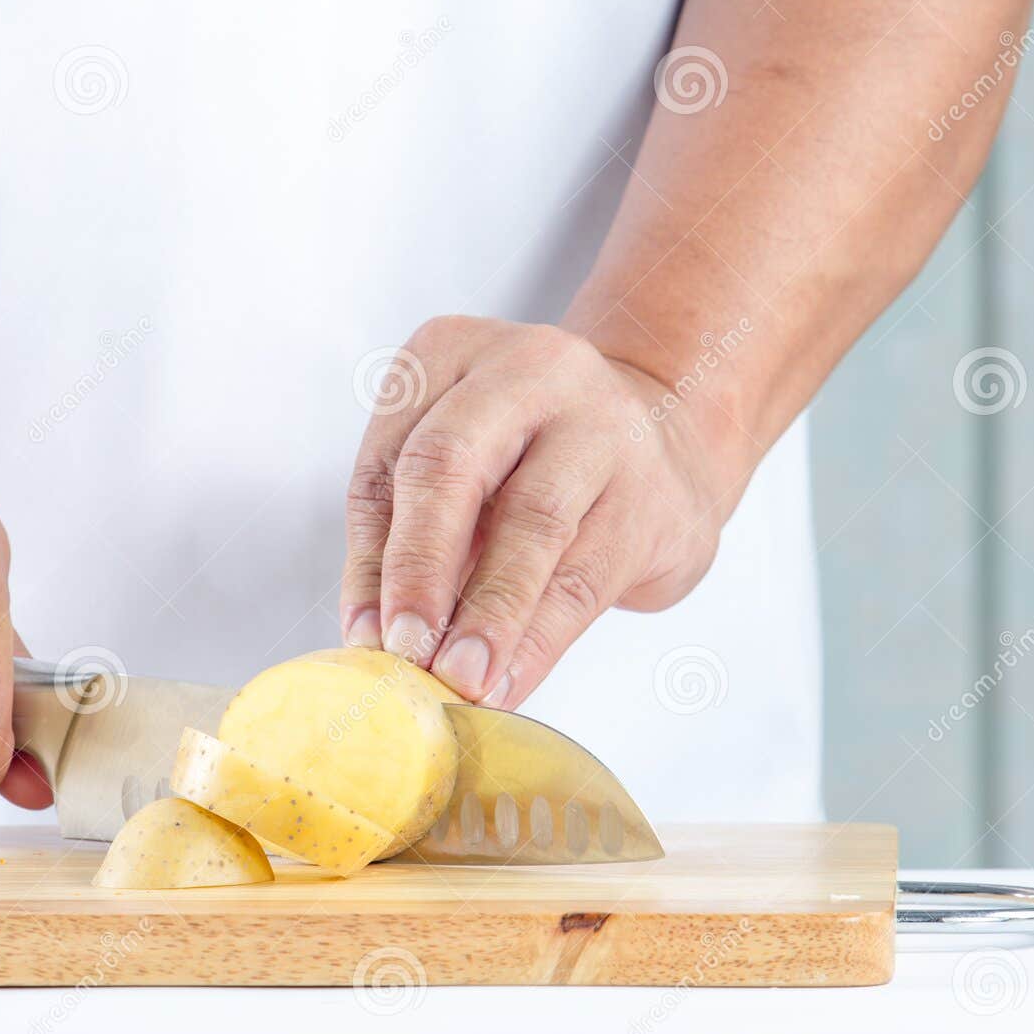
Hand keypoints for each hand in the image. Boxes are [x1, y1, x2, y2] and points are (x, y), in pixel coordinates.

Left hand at [341, 317, 741, 707]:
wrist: (671, 437)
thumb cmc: (532, 459)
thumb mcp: (460, 468)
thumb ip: (409, 535)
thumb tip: (373, 637)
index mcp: (448, 352)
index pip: (388, 461)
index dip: (370, 557)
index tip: (363, 634)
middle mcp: (525, 370)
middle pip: (449, 467)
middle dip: (419, 569)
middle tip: (404, 649)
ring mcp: (599, 422)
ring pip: (529, 524)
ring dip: (487, 615)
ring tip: (459, 677)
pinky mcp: (652, 491)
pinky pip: (584, 575)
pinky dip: (539, 639)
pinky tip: (510, 681)